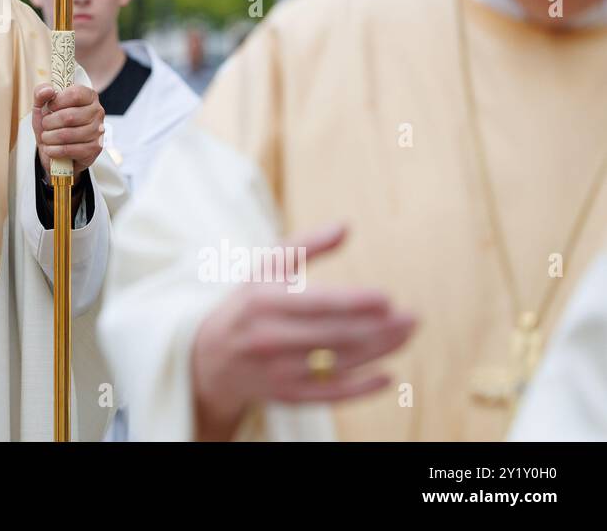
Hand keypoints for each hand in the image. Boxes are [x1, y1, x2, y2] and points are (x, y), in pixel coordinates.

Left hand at [32, 82, 103, 175]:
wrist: (56, 149)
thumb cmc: (52, 123)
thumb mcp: (42, 105)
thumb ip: (41, 93)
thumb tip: (48, 90)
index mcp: (89, 96)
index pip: (75, 94)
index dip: (56, 102)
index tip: (49, 107)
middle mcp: (97, 111)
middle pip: (69, 117)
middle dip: (49, 123)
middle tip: (45, 125)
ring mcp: (98, 131)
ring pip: (67, 134)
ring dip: (49, 137)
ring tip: (46, 137)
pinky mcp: (94, 149)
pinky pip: (70, 150)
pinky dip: (54, 150)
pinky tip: (50, 148)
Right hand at [190, 224, 415, 439]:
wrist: (209, 357)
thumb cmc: (248, 303)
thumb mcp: (264, 267)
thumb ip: (305, 244)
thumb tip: (346, 226)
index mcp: (263, 301)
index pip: (316, 303)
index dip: (354, 302)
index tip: (388, 298)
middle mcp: (269, 338)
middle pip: (335, 336)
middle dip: (379, 328)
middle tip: (413, 318)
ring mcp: (277, 371)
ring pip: (339, 364)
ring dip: (380, 351)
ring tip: (407, 334)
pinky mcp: (286, 396)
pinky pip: (331, 395)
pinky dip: (362, 388)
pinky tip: (388, 375)